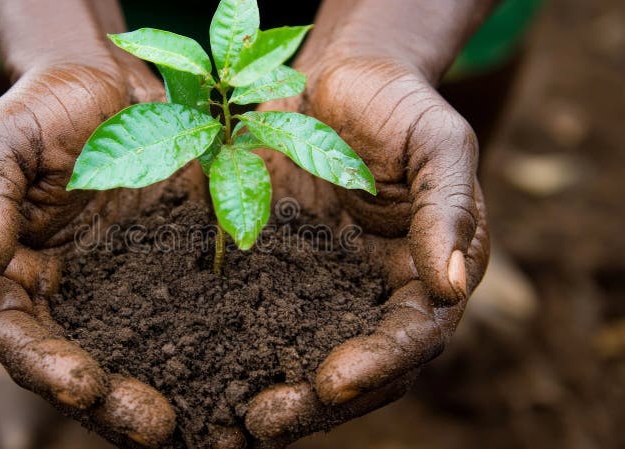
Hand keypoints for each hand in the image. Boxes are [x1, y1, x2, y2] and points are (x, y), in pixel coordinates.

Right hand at [0, 61, 193, 447]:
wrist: (107, 83)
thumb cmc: (41, 110)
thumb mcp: (0, 144)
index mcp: (14, 276)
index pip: (15, 337)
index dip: (43, 367)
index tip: (80, 386)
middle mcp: (68, 297)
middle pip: (80, 365)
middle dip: (112, 404)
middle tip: (155, 428)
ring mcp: (124, 289)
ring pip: (139, 356)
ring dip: (167, 392)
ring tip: (205, 424)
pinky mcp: (173, 273)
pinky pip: (193, 316)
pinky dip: (213, 350)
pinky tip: (244, 373)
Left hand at [242, 56, 489, 445]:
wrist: (338, 81)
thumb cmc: (398, 106)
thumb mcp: (437, 145)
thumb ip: (448, 210)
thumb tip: (455, 284)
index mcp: (426, 277)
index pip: (410, 338)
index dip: (376, 365)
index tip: (332, 382)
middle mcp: (375, 296)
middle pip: (356, 367)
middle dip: (315, 403)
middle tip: (263, 423)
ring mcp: (324, 289)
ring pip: (303, 354)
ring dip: (271, 390)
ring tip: (226, 418)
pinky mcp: (277, 273)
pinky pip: (258, 316)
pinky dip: (235, 346)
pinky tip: (196, 363)